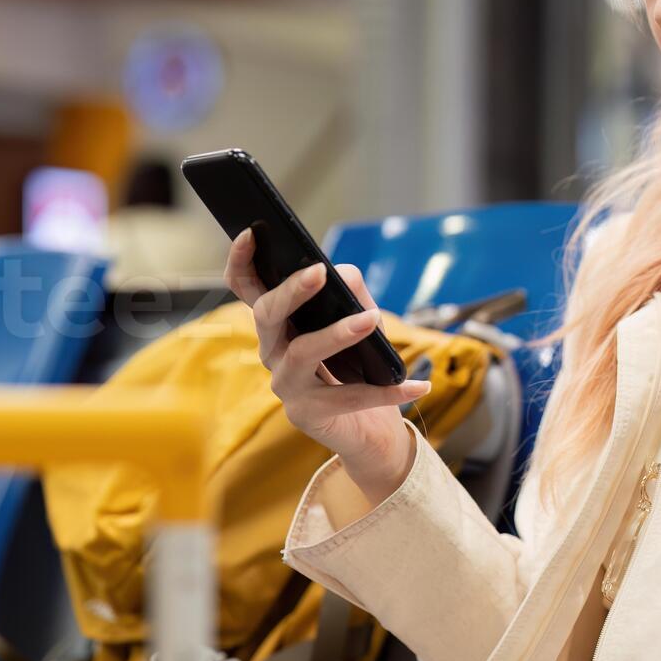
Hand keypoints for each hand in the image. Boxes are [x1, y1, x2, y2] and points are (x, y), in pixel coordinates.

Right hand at [223, 228, 429, 468]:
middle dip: (292, 291)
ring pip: (304, 352)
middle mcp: (273, 352)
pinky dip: (390, 391)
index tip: (251, 232)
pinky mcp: (308, 414)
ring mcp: (287, 384)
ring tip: (372, 319)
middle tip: (320, 272)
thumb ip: (349, 294)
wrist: (366, 429)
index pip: (247, 288)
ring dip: (339, 333)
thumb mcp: (356, 323)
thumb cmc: (358, 367)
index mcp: (278, 324)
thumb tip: (344, 273)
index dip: (241, 260)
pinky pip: (350, 397)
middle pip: (267, 315)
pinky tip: (419, 386)